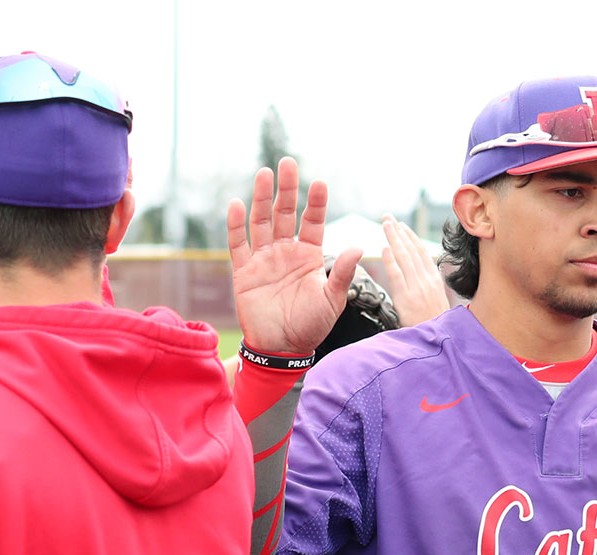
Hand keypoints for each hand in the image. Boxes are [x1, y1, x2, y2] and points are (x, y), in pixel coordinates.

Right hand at [227, 158, 361, 356]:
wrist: (282, 349)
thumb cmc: (311, 326)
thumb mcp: (332, 300)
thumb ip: (342, 273)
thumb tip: (360, 246)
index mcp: (309, 255)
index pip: (313, 222)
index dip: (315, 203)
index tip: (319, 183)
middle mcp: (286, 251)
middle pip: (285, 213)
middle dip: (287, 189)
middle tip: (288, 163)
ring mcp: (264, 259)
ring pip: (261, 221)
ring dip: (261, 197)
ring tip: (264, 174)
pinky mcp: (244, 271)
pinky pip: (238, 244)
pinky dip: (236, 225)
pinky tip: (237, 204)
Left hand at [379, 215, 448, 326]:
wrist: (440, 344)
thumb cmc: (437, 326)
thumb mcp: (439, 301)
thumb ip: (431, 285)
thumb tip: (426, 271)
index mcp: (435, 280)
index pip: (422, 253)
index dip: (411, 237)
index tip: (401, 226)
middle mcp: (427, 281)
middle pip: (411, 250)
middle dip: (399, 232)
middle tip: (388, 217)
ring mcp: (417, 289)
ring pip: (404, 257)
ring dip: (393, 239)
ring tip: (385, 225)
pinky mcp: (406, 299)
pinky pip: (397, 275)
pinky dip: (390, 260)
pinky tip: (384, 248)